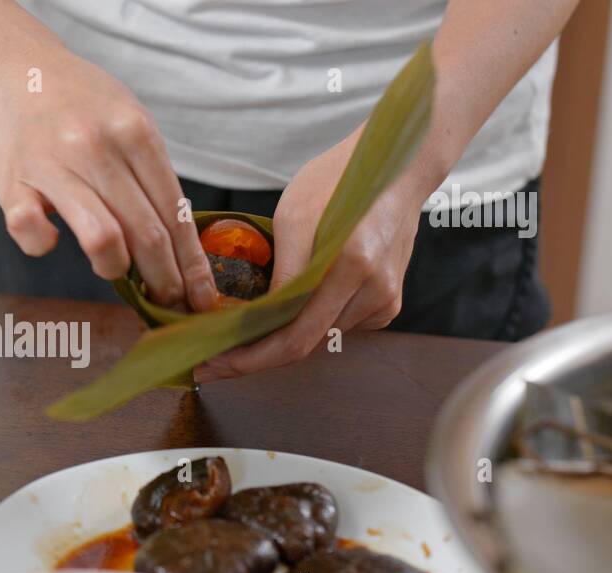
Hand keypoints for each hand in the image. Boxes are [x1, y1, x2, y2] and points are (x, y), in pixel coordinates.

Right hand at [0, 52, 217, 311]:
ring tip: (116, 272)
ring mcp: (53, 167)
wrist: (21, 72)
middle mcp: (97, 148)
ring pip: (102, 239)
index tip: (202, 297)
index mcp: (135, 133)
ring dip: (115, 269)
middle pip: (146, 234)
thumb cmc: (84, 106)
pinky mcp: (12, 184)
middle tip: (169, 303)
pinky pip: (33, 234)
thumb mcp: (132, 122)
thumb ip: (153, 175)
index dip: (191, 264)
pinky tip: (53, 238)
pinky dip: (44, 246)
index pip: (175, 213)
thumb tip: (183, 246)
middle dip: (164, 280)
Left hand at [193, 129, 431, 381]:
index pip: (295, 337)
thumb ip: (281, 271)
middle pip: (305, 345)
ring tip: (238, 336)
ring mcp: (386, 301)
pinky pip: (337, 326)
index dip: (251, 358)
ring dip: (279, 340)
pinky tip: (283, 313)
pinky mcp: (388, 304)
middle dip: (256, 356)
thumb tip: (254, 318)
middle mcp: (376, 291)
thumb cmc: (340, 180)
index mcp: (353, 264)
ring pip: (319, 338)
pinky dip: (307, 324)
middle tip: (213, 362)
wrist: (398, 169)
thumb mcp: (295, 215)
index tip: (213, 364)